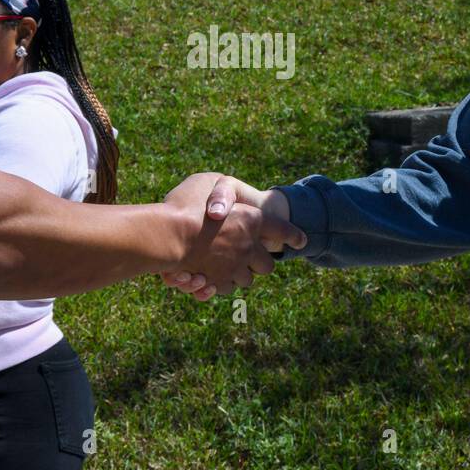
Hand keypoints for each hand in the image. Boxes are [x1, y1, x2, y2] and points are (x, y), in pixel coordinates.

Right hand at [160, 175, 299, 300]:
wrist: (169, 234)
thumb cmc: (184, 204)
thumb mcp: (205, 182)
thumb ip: (220, 192)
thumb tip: (222, 202)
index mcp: (252, 219)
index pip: (283, 230)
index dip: (293, 235)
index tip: (301, 240)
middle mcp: (249, 247)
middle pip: (267, 264)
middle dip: (261, 262)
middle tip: (252, 256)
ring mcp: (234, 267)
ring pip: (247, 279)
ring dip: (241, 273)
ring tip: (229, 266)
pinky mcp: (217, 282)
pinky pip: (226, 287)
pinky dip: (221, 283)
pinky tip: (211, 276)